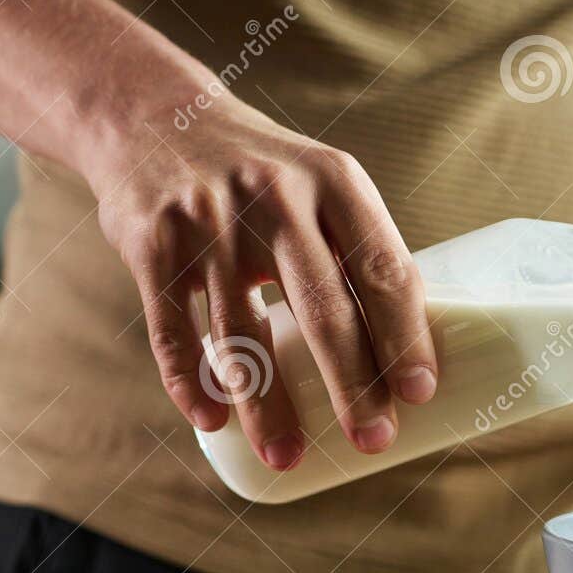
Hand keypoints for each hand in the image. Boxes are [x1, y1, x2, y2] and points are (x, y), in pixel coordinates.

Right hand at [90, 94, 435, 470]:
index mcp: (334, 181)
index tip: (420, 393)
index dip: (405, 336)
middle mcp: (275, 195)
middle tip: (373, 441)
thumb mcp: (321, 185)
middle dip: (352, 384)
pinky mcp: (152, 243)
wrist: (153, 116)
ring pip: (242, 330)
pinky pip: (172, 328)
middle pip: (323, 307)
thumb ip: (357, 254)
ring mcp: (210, 219)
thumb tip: (407, 358)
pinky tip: (211, 421)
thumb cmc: (266, 177)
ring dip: (266, 405)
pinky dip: (191, 381)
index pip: (382, 268)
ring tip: (288, 457)